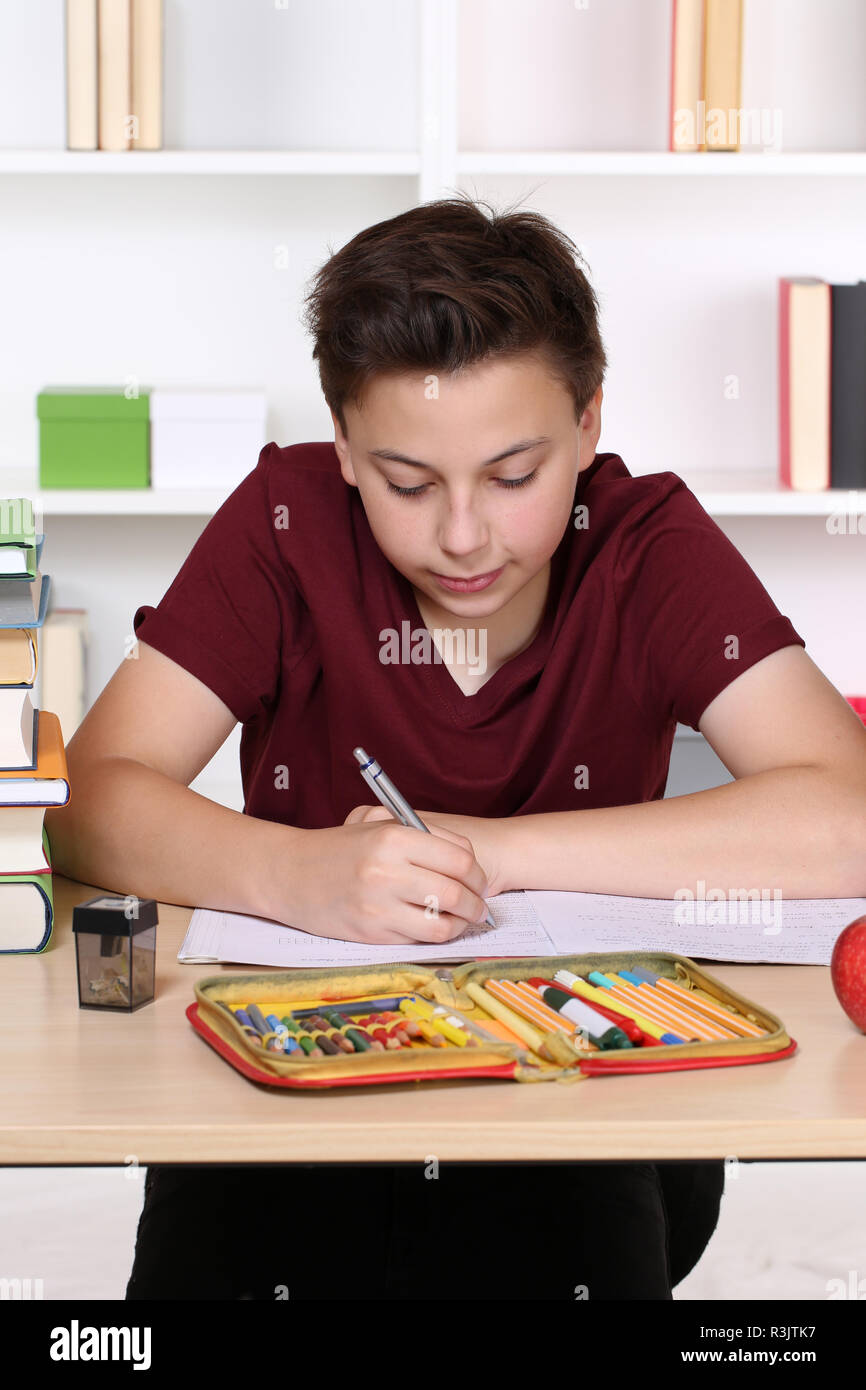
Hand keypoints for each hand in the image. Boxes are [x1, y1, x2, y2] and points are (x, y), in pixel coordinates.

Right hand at [265, 811, 494, 946]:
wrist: (289, 874)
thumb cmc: (340, 848)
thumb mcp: (379, 826)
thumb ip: (424, 836)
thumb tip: (470, 861)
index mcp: (393, 838)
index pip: (460, 859)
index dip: (478, 873)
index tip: (480, 880)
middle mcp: (387, 872)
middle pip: (456, 893)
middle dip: (476, 903)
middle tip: (479, 905)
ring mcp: (378, 907)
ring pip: (442, 924)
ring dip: (460, 924)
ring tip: (461, 918)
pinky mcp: (371, 933)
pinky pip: (419, 939)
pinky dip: (434, 935)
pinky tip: (434, 926)